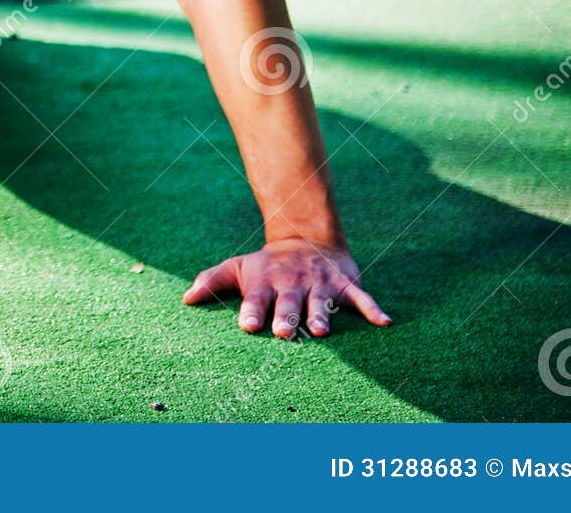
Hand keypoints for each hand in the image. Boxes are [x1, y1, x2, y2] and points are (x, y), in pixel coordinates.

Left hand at [181, 239, 391, 337]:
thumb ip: (212, 280)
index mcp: (266, 282)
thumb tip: (185, 299)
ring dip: (321, 314)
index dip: (252, 311)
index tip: (248, 325)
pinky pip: (361, 297)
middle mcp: (292, 284)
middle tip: (282, 331)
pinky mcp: (345, 284)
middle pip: (288, 302)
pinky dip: (373, 309)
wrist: (306, 238)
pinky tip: (385, 323)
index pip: (256, 298)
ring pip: (321, 301)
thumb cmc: (267, 264)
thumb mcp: (239, 267)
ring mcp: (320, 283)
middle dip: (286, 316)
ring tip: (322, 331)